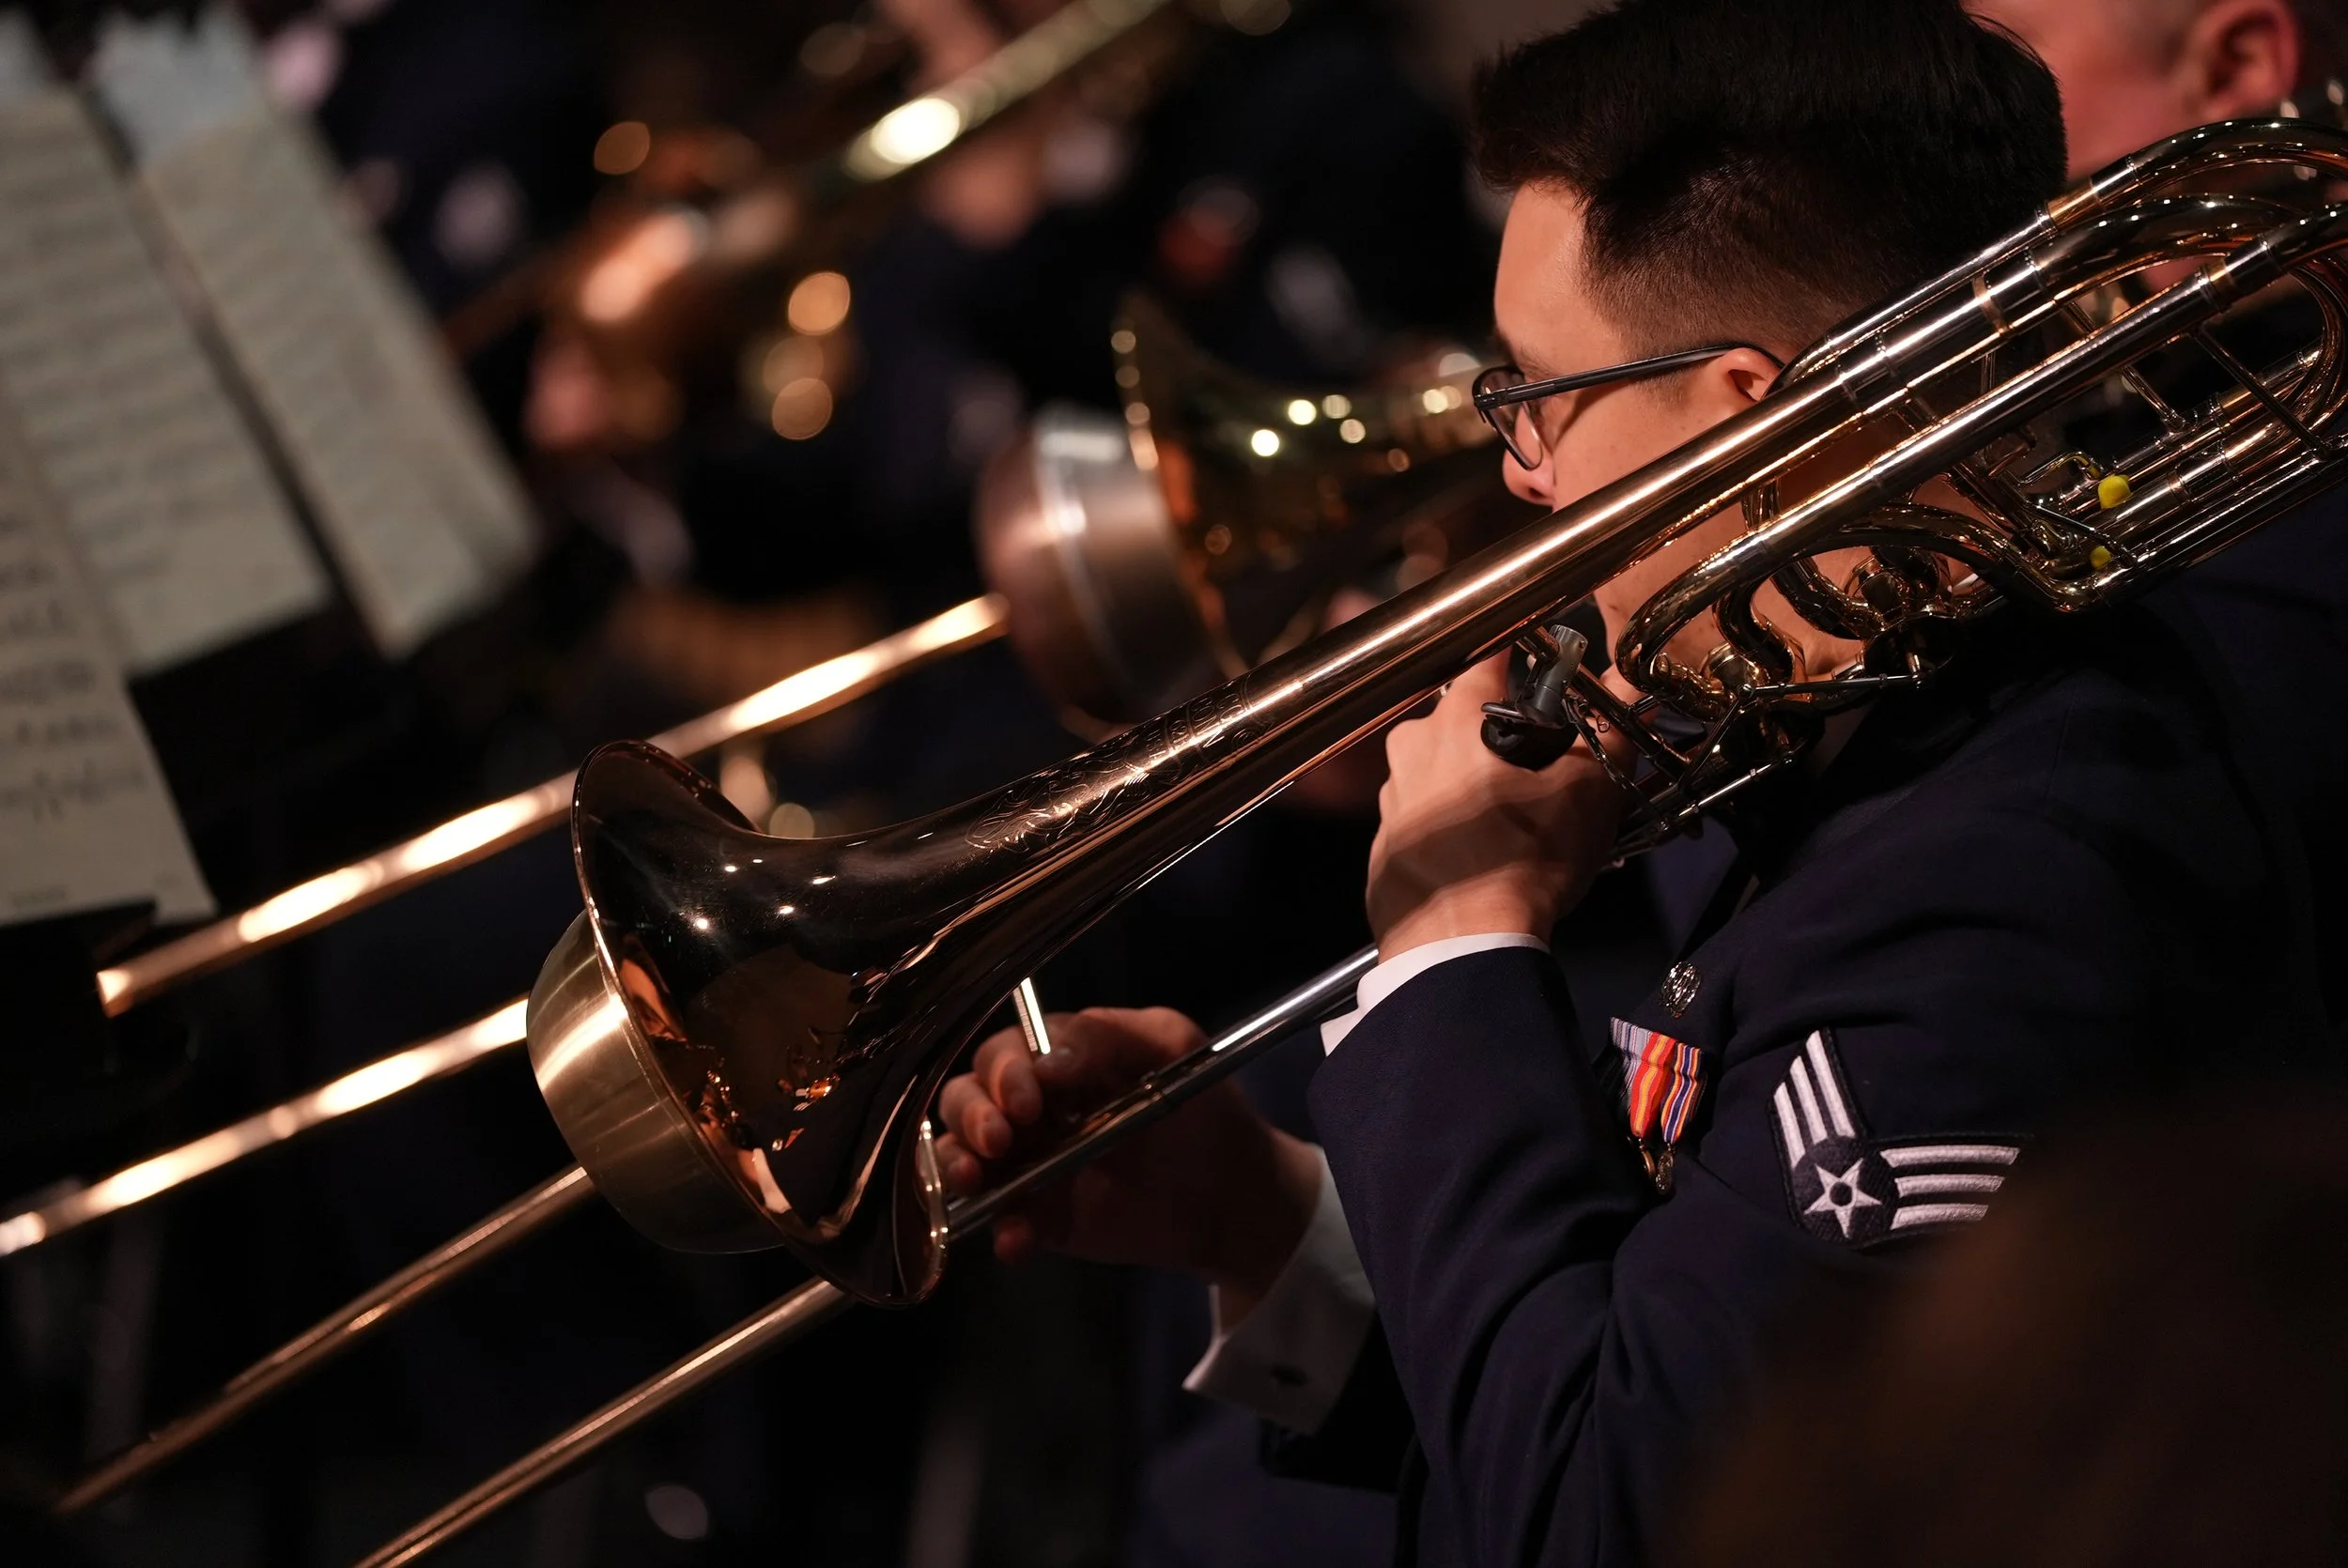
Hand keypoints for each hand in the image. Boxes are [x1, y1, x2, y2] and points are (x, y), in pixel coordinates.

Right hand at [935, 1007, 1323, 1317]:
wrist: (1234, 1191)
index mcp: (1055, 1057)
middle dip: (971, 1115)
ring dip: (954, 1165)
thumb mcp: (1168, 1048)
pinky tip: (1015, 1239)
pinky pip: (1001, 1222)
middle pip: (965, 1098)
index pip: (1003, 1053)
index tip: (1027, 1100)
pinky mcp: (1040, 1217)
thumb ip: (1105, 1039)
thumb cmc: (1203, 1105)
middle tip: (998, 1140)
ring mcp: (1029, 1163)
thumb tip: (1043, 1062)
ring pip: (961, 1156)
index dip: (1004, 1073)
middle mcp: (1029, 1106)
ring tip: (975, 1180)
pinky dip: (1001, 1230)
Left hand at [1367, 651, 1627, 957]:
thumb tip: (1631, 690)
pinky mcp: (1382, 848)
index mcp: (1458, 718)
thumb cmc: (1527, 860)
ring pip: (1436, 772)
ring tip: (1511, 825)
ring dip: (1469, 786)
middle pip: (1461, 720)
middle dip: (1497, 736)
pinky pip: (1420, 822)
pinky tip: (1477, 859)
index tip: (1540, 672)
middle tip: (1537, 771)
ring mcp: (1389, 799)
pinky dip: (1446, 831)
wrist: (1461, 947)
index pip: (1488, 658)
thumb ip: (1611, 733)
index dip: (1518, 660)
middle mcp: (1411, 747)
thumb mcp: (1590, 794)